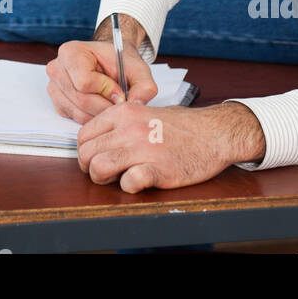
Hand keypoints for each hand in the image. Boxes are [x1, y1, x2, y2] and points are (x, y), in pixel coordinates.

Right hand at [46, 20, 157, 124]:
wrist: (108, 62)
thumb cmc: (118, 62)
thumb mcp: (138, 69)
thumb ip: (144, 85)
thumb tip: (137, 104)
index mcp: (71, 52)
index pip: (84, 82)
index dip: (106, 90)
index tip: (119, 89)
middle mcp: (57, 68)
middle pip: (81, 100)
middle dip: (105, 106)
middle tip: (118, 102)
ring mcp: (54, 86)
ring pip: (78, 112)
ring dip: (99, 114)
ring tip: (110, 103)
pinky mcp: (56, 101)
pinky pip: (74, 117)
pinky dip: (90, 117)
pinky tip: (100, 106)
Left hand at [77, 102, 265, 193]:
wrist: (214, 133)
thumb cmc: (181, 125)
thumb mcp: (144, 111)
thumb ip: (120, 122)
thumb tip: (97, 137)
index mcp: (124, 113)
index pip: (83, 135)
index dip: (85, 151)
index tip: (95, 158)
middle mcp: (130, 129)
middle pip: (86, 154)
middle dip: (91, 168)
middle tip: (106, 172)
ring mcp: (143, 149)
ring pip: (99, 168)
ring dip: (104, 179)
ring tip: (118, 178)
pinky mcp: (159, 169)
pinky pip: (128, 183)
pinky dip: (129, 187)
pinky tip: (139, 181)